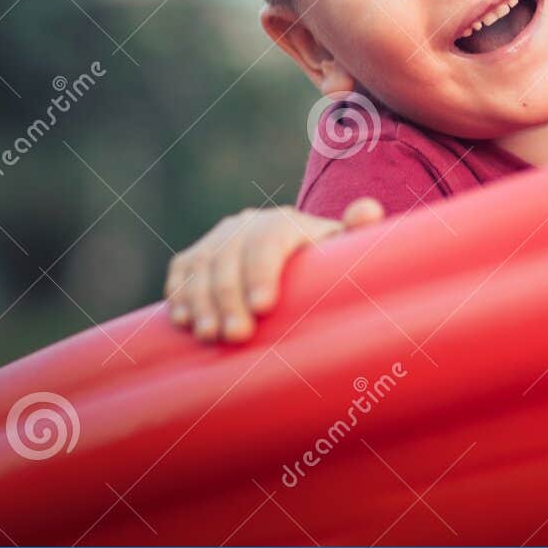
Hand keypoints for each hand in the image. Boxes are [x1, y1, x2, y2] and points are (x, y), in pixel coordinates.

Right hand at [164, 198, 384, 342]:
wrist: (297, 261)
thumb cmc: (327, 266)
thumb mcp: (345, 252)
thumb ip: (359, 232)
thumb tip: (368, 211)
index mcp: (287, 223)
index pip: (269, 239)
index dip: (262, 271)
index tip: (263, 307)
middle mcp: (249, 224)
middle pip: (231, 255)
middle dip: (230, 297)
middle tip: (236, 336)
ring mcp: (221, 238)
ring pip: (202, 263)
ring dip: (201, 300)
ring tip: (209, 335)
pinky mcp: (198, 255)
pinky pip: (182, 269)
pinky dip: (179, 292)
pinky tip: (183, 320)